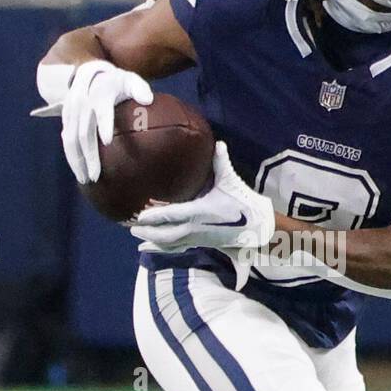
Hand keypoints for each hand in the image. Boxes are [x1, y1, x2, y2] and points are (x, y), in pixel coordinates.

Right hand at [60, 62, 153, 184]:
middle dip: (89, 156)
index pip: (103, 111)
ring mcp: (71, 111)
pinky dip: (71, 156)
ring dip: (76, 161)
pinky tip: (78, 170)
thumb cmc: (116, 81)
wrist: (89, 71)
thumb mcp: (130, 80)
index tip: (108, 141)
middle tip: (95, 177)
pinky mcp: (65, 117)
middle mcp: (83, 103)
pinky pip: (67, 139)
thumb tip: (149, 100)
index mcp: (101, 94)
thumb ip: (140, 88)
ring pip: (71, 139)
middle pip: (84, 133)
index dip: (105, 124)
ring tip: (85, 179)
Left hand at [130, 142, 274, 253]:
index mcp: (200, 212)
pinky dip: (164, 247)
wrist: (258, 228)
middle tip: (131, 228)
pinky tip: (154, 247)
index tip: (139, 215)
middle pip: (165, 234)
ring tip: (138, 238)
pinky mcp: (202, 243)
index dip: (154, 216)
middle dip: (148, 232)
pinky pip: (179, 247)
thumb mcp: (231, 181)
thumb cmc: (244, 204)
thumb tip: (219, 143)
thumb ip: (222, 162)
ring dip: (153, 241)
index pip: (171, 215)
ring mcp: (198, 238)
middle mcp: (196, 228)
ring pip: (171, 243)